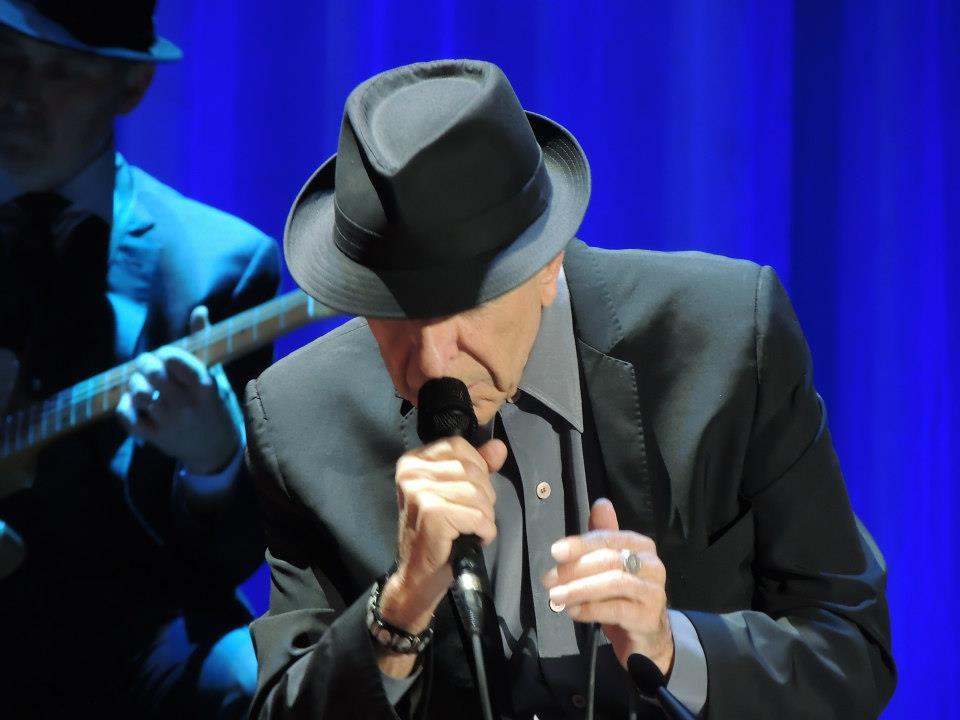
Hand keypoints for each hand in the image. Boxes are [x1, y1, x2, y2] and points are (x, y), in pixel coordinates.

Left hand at [116, 306, 243, 473]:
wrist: (217, 450)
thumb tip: (199, 310)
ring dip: (134, 384)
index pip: (173, 358)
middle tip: (146, 365)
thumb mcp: (216, 376)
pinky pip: (128, 417)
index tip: (165, 355)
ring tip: (140, 383)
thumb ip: (204, 343)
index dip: (164, 352)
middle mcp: (187, 404)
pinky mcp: (155, 438)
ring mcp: (170, 422)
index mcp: (205, 386)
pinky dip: (124, 406)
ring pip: (138, 393)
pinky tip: (131, 402)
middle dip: (144, 363)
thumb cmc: (216, 407)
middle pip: (152, 373)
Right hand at [378, 436, 506, 634]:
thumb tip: (499, 447)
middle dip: (484, 496)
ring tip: (472, 529)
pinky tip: (474, 538)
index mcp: (412, 461)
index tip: (469, 494)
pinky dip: (484, 530)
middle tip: (471, 518)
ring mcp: (419, 492)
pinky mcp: (432, 514)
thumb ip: (477, 466)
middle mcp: (411, 472)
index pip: (459, 446)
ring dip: (485, 516)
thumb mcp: (455, 492)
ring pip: (477, 493)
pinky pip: (478, 515)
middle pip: (472, 470)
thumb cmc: (437, 533)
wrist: (418, 576)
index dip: (477, 468)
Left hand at [542, 498, 673, 674]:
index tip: (555, 552)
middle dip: (574, 569)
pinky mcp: (649, 616)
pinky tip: (573, 612)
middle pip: (608, 560)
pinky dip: (591, 609)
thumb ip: (602, 536)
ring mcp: (654, 591)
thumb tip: (600, 505)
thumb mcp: (611, 563)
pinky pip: (616, 609)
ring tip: (557, 597)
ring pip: (613, 583)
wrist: (647, 634)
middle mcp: (652, 564)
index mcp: (641, 545)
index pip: (607, 539)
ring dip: (579, 589)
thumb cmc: (624, 594)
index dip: (580, 544)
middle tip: (549, 580)